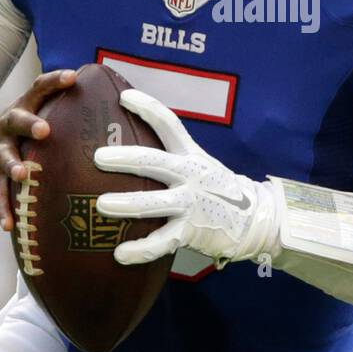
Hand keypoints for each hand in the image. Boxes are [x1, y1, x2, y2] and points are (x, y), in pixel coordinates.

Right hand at [0, 69, 76, 231]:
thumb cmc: (24, 131)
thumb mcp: (38, 114)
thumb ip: (67, 110)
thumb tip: (118, 104)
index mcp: (25, 108)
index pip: (39, 88)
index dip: (55, 81)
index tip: (73, 76)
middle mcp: (8, 127)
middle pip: (16, 120)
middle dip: (30, 124)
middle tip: (44, 130)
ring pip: (4, 157)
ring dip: (13, 166)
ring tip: (23, 175)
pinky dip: (2, 210)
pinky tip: (10, 225)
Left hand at [94, 89, 281, 266]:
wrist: (254, 219)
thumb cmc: (216, 190)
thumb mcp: (199, 166)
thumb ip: (172, 159)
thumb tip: (131, 150)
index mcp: (190, 155)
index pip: (169, 124)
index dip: (148, 108)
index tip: (124, 97)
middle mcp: (190, 175)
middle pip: (154, 162)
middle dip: (125, 158)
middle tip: (99, 157)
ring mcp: (191, 203)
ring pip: (154, 202)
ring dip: (127, 204)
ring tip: (102, 204)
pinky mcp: (191, 231)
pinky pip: (162, 242)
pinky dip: (141, 249)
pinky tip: (120, 254)